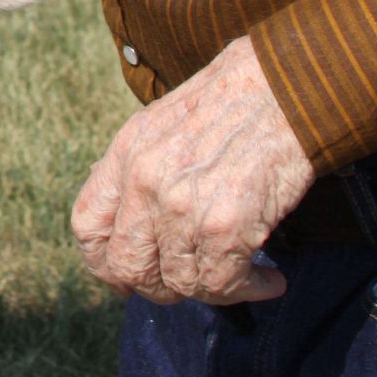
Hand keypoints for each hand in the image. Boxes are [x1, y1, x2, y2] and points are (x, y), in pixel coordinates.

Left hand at [71, 36, 314, 304]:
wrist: (287, 86)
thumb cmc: (234, 101)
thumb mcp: (165, 120)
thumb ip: (140, 166)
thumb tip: (124, 211)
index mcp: (126, 152)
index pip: (88, 227)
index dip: (105, 261)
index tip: (128, 276)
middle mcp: (146, 181)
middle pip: (127, 266)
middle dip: (157, 286)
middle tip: (188, 283)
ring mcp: (182, 206)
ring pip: (177, 283)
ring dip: (210, 290)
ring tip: (239, 276)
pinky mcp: (225, 227)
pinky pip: (221, 284)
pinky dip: (247, 289)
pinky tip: (267, 278)